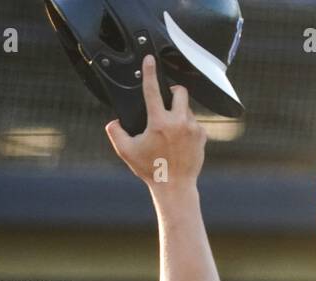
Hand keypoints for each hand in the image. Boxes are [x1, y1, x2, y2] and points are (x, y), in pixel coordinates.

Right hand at [105, 55, 207, 189]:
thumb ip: (115, 132)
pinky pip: (194, 122)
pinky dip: (186, 125)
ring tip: (170, 130)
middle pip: (179, 91)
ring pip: (187, 108)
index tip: (150, 59)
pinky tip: (179, 139)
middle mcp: (178, 123)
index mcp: (159, 123)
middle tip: (165, 102)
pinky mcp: (203, 136)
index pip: (152, 90)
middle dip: (172, 91)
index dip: (150, 72)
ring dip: (178, 112)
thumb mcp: (126, 151)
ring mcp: (193, 129)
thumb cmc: (151, 170)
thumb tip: (113, 121)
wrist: (175, 187)